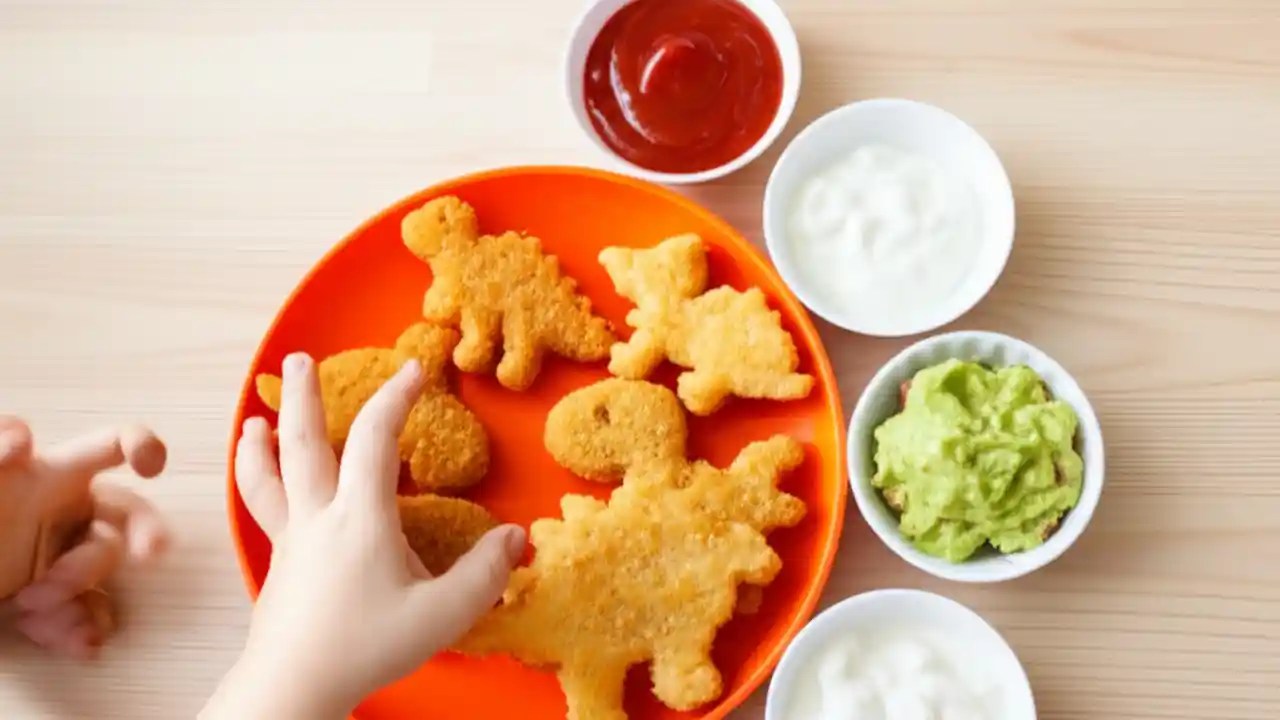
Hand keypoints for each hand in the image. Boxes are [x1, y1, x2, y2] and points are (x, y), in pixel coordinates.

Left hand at [0, 417, 167, 658]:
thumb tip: (21, 443)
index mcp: (45, 473)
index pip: (105, 444)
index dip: (139, 445)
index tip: (147, 464)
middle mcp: (64, 511)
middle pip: (128, 510)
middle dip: (144, 529)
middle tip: (151, 552)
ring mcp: (60, 557)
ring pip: (104, 563)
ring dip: (79, 583)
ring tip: (32, 604)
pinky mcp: (53, 604)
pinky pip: (89, 613)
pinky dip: (83, 626)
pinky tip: (68, 638)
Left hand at [204, 354, 524, 719]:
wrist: (292, 688)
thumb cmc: (364, 648)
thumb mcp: (440, 616)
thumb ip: (483, 575)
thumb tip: (515, 538)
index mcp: (359, 518)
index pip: (374, 439)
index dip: (395, 397)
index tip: (412, 369)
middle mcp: (318, 519)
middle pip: (304, 443)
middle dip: (305, 397)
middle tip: (299, 360)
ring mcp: (291, 542)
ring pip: (268, 478)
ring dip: (262, 443)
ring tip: (255, 420)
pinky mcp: (277, 568)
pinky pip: (265, 511)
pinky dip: (259, 485)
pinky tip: (266, 491)